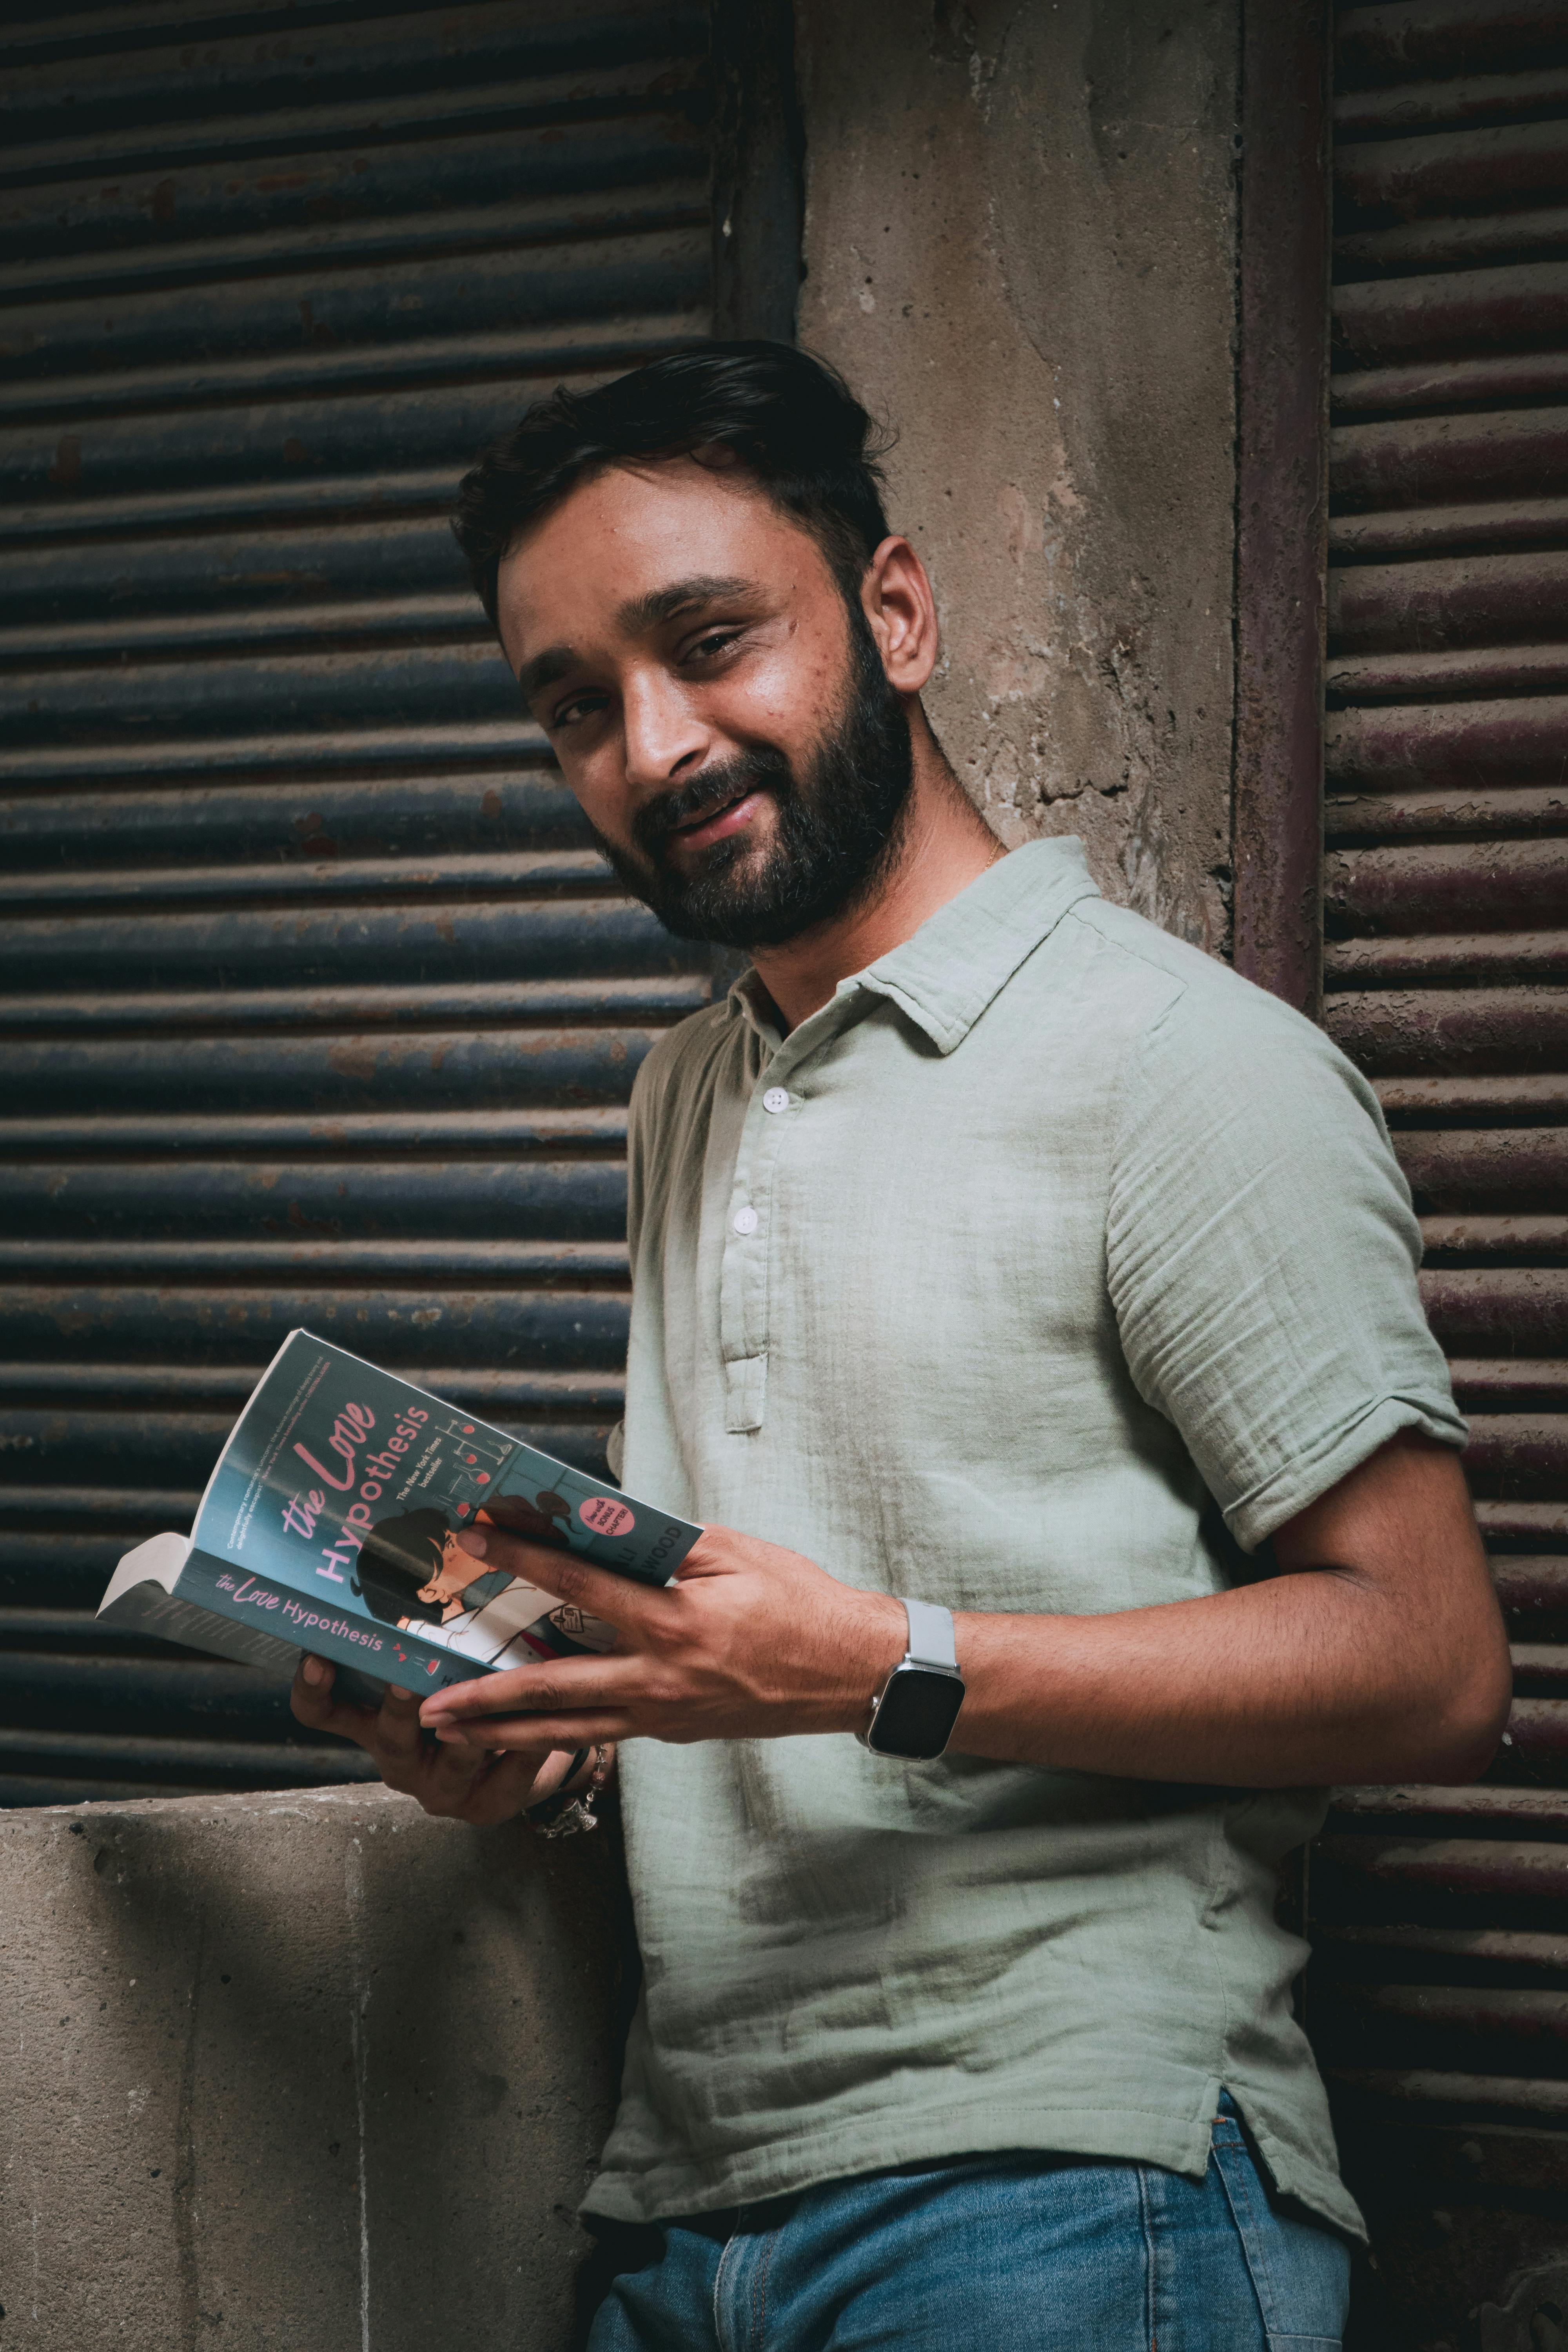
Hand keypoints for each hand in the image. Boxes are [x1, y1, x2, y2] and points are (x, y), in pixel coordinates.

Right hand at [289, 1655, 586, 1824]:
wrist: (514, 1766)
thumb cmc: (465, 1704)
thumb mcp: (431, 1676)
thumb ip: (419, 1638)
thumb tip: (433, 1556)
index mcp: (373, 1725)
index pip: (323, 1714)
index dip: (314, 1689)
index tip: (317, 1655)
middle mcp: (398, 1760)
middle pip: (386, 1736)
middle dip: (399, 1706)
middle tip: (406, 1680)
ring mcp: (440, 1788)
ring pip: (454, 1756)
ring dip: (473, 1724)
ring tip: (492, 1696)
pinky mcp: (485, 1805)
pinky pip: (508, 1773)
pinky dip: (526, 1747)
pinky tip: (542, 1726)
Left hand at [416, 1522, 904, 1756]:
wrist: (849, 1672)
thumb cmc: (799, 1602)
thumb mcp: (737, 1551)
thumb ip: (669, 1543)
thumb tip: (607, 1528)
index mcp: (675, 1621)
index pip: (578, 1583)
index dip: (521, 1558)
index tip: (473, 1540)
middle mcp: (660, 1677)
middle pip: (552, 1689)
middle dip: (484, 1695)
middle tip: (427, 1699)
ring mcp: (663, 1714)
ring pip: (567, 1730)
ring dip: (503, 1732)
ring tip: (449, 1731)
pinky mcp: (671, 1732)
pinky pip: (601, 1734)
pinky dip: (554, 1736)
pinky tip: (522, 1730)